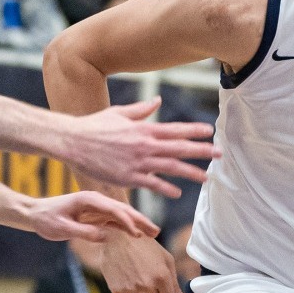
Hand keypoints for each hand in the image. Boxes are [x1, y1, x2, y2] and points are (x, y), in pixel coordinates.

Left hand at [22, 190, 157, 241]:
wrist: (35, 213)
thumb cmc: (46, 219)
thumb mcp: (62, 228)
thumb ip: (83, 232)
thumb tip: (105, 236)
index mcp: (88, 199)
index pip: (113, 209)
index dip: (126, 221)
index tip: (137, 234)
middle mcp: (96, 200)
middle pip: (122, 209)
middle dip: (139, 220)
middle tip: (155, 231)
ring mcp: (97, 207)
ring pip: (122, 214)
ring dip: (137, 223)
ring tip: (153, 233)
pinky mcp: (96, 215)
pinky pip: (115, 220)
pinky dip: (127, 226)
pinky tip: (138, 234)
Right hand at [60, 98, 216, 197]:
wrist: (74, 141)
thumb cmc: (94, 126)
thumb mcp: (119, 113)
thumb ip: (141, 109)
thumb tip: (158, 101)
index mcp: (144, 128)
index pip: (175, 129)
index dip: (194, 130)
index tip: (210, 131)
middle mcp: (145, 144)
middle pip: (179, 148)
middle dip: (201, 150)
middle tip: (219, 153)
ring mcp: (138, 162)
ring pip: (171, 167)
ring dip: (191, 172)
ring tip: (206, 176)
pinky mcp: (128, 176)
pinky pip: (152, 183)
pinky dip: (166, 187)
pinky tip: (177, 191)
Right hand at [100, 233, 184, 292]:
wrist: (117, 238)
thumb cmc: (143, 245)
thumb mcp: (165, 258)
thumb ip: (174, 282)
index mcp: (162, 277)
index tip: (164, 291)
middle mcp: (147, 285)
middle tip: (148, 276)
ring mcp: (132, 289)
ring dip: (141, 292)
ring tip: (136, 274)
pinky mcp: (118, 291)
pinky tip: (127, 278)